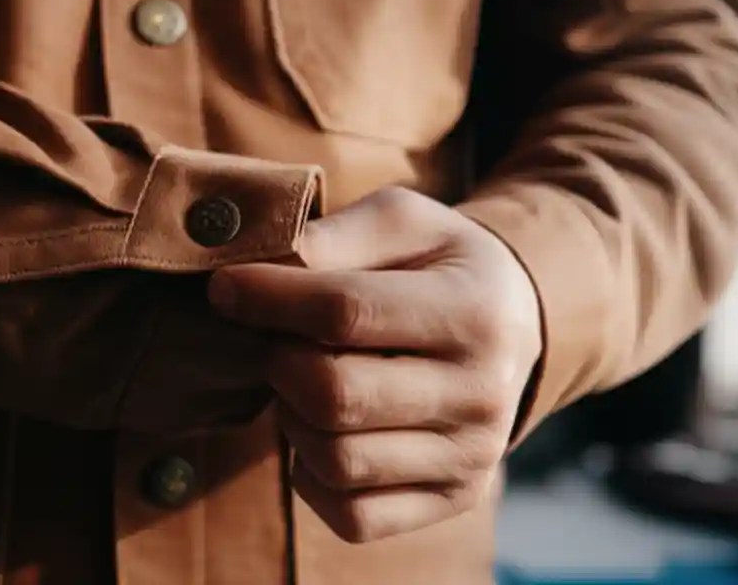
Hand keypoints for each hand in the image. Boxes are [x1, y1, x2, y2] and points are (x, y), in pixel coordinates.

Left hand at [208, 187, 541, 541]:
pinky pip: (352, 515)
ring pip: (334, 459)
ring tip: (303, 381)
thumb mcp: (403, 221)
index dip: (267, 299)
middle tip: (278, 340)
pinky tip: (322, 431)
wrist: (513, 325)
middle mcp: (483, 394)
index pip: (344, 311)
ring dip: (292, 418)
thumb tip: (262, 267)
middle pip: (332, 395)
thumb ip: (336, 234)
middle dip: (279, 362)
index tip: (224, 288)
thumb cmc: (438, 265)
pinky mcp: (454, 500)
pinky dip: (313, 477)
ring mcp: (471, 458)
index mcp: (473, 312)